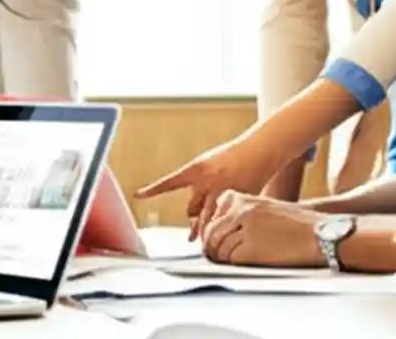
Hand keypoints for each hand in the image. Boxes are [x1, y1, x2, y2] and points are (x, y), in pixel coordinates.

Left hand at [136, 135, 276, 238]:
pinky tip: (221, 235)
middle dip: (192, 218)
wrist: (258, 152)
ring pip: (206, 218)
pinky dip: (221, 224)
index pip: (169, 182)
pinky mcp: (236, 199)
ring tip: (198, 242)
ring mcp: (221, 191)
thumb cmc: (230, 158)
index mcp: (195, 169)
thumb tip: (191, 213)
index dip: (153, 189)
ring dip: (202, 230)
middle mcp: (206, 181)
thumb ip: (197, 186)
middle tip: (190, 232)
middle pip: (190, 209)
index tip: (138, 195)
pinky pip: (224, 218)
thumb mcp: (208, 166)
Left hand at [201, 191, 323, 266]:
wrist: (323, 235)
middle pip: (211, 232)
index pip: (213, 215)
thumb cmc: (299, 225)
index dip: (211, 230)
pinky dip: (232, 264)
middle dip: (211, 247)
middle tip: (214, 256)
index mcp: (244, 199)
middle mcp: (241, 211)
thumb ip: (245, 214)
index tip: (213, 240)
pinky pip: (230, 259)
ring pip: (218, 247)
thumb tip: (221, 230)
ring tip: (227, 262)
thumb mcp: (268, 208)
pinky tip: (241, 264)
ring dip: (220, 257)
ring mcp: (245, 228)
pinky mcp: (250, 248)